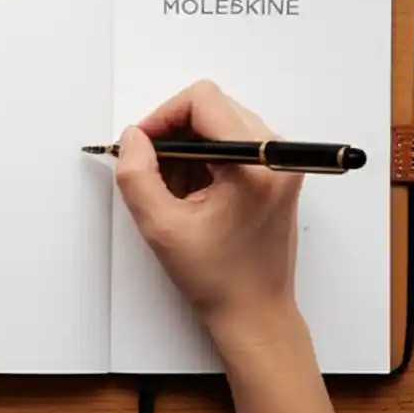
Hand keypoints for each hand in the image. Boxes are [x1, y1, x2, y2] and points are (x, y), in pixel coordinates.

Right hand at [114, 80, 304, 347]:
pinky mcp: (276, 172)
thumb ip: (137, 174)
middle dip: (173, 134)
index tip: (141, 148)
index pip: (203, 101)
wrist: (255, 311)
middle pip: (212, 108)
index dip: (162, 117)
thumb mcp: (160, 226)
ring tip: (175, 191)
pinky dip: (202, 159)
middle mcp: (277, 155)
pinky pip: (230, 143)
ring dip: (186, 149)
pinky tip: (192, 194)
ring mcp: (280, 163)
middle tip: (154, 173)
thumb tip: (133, 137)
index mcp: (257, 164)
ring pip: (218, 123)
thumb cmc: (216, 277)